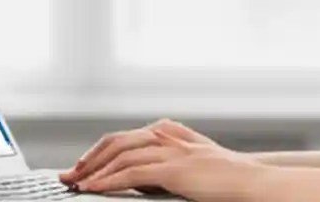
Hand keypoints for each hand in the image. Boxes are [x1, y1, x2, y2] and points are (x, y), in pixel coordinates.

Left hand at [60, 118, 220, 187]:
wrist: (250, 181)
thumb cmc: (223, 178)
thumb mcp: (187, 165)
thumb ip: (160, 166)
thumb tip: (130, 179)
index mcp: (168, 130)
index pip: (123, 138)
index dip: (97, 152)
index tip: (80, 166)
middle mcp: (166, 134)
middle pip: (115, 141)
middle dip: (89, 159)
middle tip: (69, 174)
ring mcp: (170, 149)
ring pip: (120, 155)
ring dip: (94, 172)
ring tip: (77, 184)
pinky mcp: (174, 168)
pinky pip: (131, 172)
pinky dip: (108, 181)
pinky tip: (95, 188)